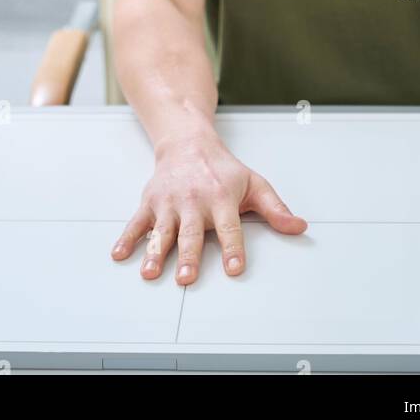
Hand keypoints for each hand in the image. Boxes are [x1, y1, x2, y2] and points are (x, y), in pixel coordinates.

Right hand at [110, 130, 306, 283]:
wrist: (188, 142)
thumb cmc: (222, 169)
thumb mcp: (254, 184)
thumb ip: (275, 209)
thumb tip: (299, 227)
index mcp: (221, 198)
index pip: (229, 227)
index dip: (233, 248)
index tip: (235, 268)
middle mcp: (194, 201)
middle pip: (191, 233)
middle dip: (188, 256)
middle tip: (187, 278)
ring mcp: (169, 202)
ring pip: (162, 231)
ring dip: (155, 252)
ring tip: (149, 273)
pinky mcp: (150, 202)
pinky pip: (136, 222)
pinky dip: (127, 238)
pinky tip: (119, 254)